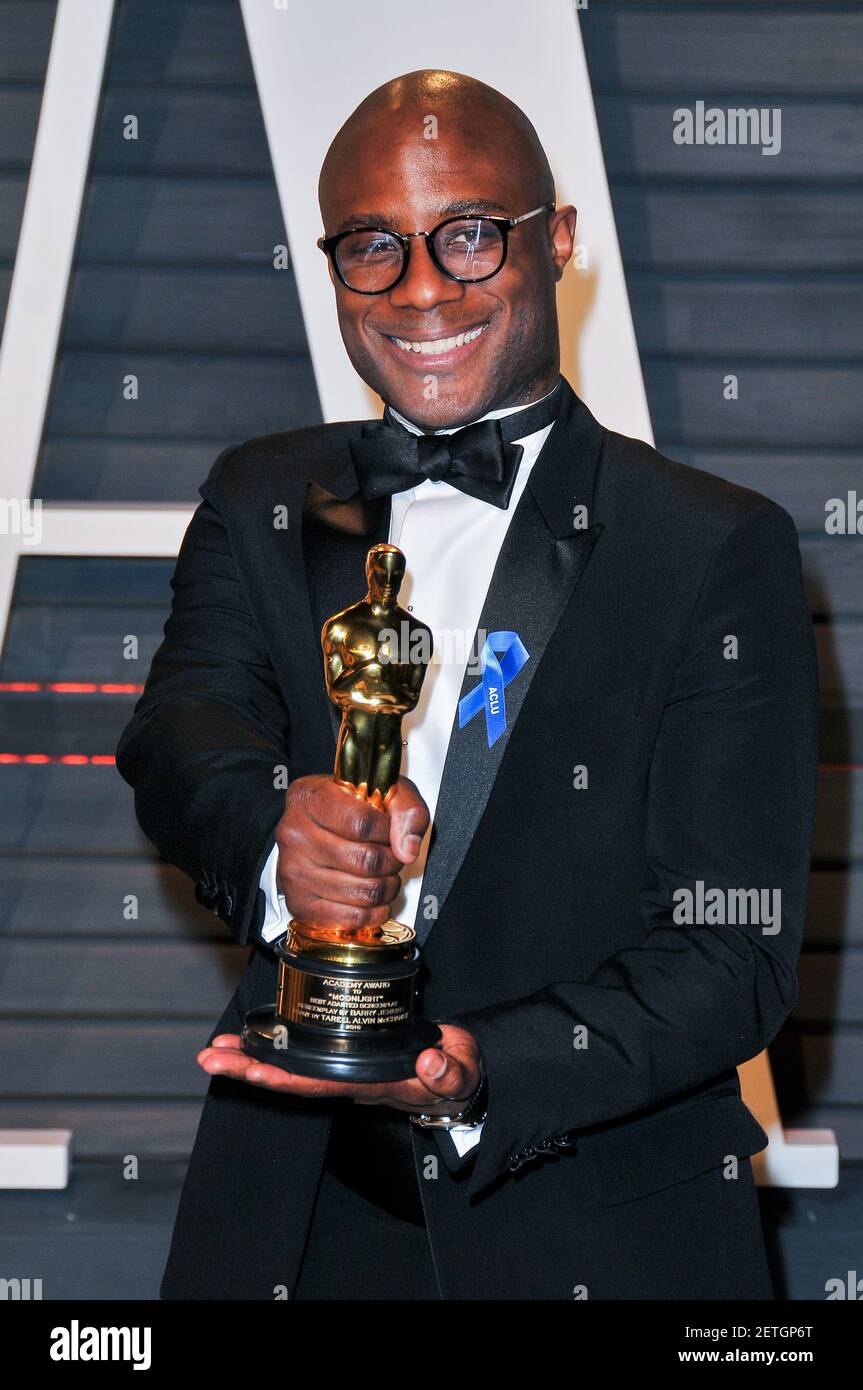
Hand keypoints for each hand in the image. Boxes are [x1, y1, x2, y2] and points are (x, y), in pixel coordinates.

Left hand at [197, 1023, 480, 1113]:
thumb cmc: (453, 1073)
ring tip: (214, 1051)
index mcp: (370, 1084)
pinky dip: (273, 1045)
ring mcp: (343, 1068)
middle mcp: (348, 1080)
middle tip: (211, 1059)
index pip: (321, 1084)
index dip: (286, 1078)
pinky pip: (301, 1052)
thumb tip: (431, 1062)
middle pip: (291, 1078)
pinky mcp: (343, 1052)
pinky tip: (249, 1037)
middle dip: (250, 1070)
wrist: (455, 1073)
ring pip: (290, 1066)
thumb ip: (449, 1071)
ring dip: (251, 1059)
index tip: (255, 1071)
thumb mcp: (459, 1072)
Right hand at [274, 773, 428, 933]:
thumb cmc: (349, 809)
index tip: (389, 832)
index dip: (388, 833)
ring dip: (386, 887)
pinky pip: (351, 918)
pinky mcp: (299, 902)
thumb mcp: (383, 792)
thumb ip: (407, 809)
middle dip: (392, 862)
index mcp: (310, 797)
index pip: (362, 823)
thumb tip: (407, 849)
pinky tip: (373, 898)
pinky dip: (373, 913)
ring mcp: (293, 870)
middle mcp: (294, 832)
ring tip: (383, 875)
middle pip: (366, 861)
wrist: (313, 829)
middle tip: (390, 856)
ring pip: (363, 892)